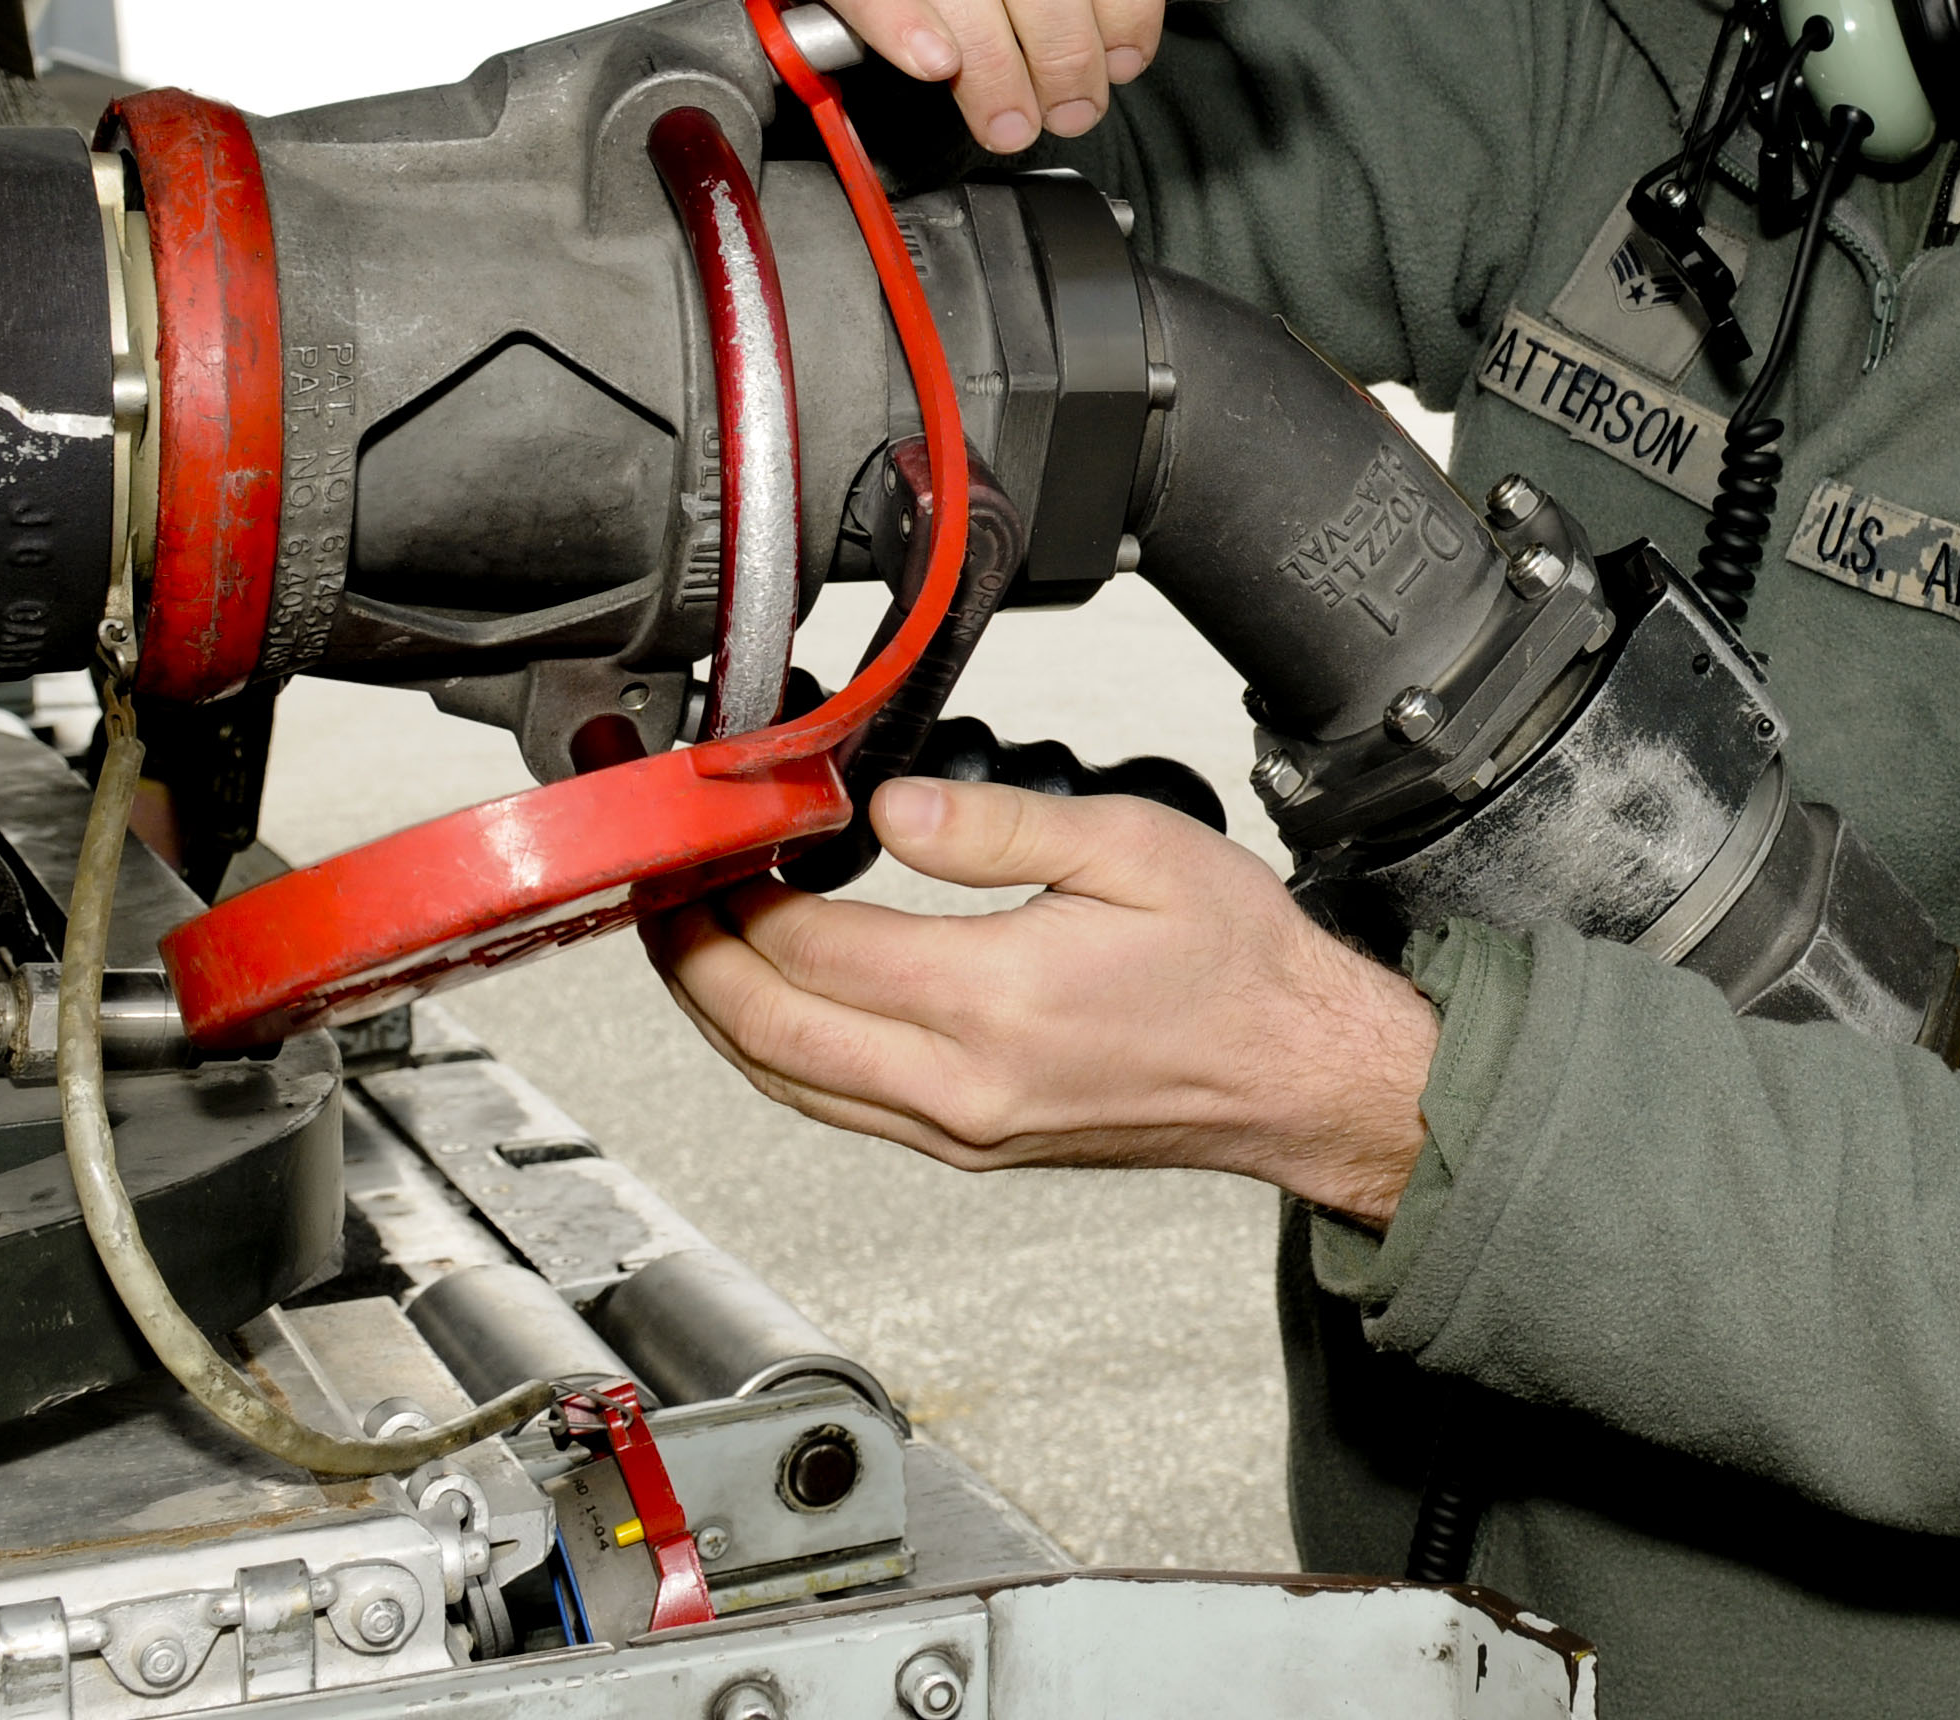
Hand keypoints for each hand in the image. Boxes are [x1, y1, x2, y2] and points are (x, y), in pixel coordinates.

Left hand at [642, 774, 1437, 1227]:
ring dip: (718, 1009)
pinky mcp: (969, 1148)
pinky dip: (778, 1050)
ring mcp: (960, 1131)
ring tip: (687, 936)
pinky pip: (835, 1105)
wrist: (1300, 1074)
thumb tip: (890, 812)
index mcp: (996, 1003)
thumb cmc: (1238, 965)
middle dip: (688, 956)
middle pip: (767, 1029)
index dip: (736, 888)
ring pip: (787, 1081)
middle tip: (659, 888)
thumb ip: (1000, 827)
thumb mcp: (1135, 848)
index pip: (809, 948)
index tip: (713, 834)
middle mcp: (962, 1087)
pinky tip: (768, 1000)